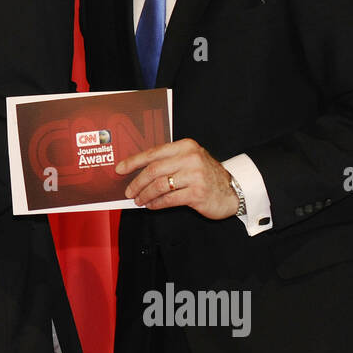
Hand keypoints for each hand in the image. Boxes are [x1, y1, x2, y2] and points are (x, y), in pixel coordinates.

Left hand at [116, 139, 238, 219]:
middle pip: (154, 170)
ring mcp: (195, 176)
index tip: (120, 169)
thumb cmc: (206, 175)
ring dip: (145, 195)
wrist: (233, 190)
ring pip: (159, 186)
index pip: (153, 153)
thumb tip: (138, 171)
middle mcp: (190, 158)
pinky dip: (156, 203)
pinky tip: (151, 206)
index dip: (134, 162)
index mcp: (186, 146)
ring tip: (139, 200)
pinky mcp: (197, 193)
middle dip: (137, 182)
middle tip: (129, 191)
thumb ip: (168, 161)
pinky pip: (169, 199)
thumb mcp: (190, 160)